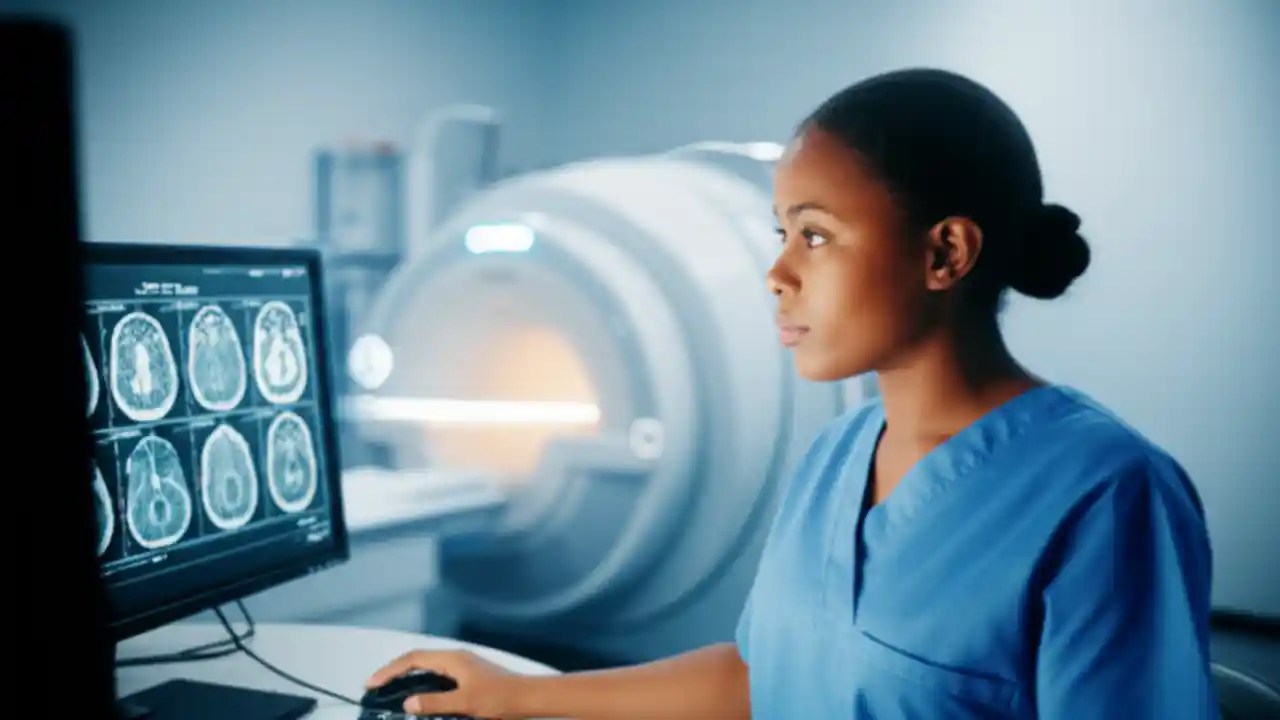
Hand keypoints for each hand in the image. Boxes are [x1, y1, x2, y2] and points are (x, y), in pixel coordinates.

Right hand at [365, 649, 525, 718]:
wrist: (530, 698)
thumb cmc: (501, 699)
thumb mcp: (465, 703)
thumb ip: (435, 702)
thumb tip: (408, 702)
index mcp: (453, 659)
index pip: (413, 659)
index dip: (389, 670)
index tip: (371, 683)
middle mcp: (457, 659)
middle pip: (418, 661)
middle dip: (395, 672)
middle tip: (376, 687)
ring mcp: (464, 667)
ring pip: (428, 669)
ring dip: (409, 678)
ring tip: (392, 693)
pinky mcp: (470, 677)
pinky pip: (439, 677)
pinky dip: (424, 685)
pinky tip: (421, 699)